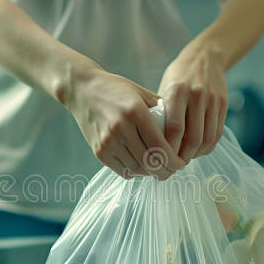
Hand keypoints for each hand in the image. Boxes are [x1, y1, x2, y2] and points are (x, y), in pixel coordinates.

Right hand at [64, 68, 185, 179]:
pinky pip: (122, 170)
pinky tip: (141, 166)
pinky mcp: (98, 151)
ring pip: (137, 169)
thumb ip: (161, 110)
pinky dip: (135, 172)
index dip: (173, 161)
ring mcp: (107, 141)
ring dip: (150, 173)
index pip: (160, 146)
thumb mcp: (141, 93)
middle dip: (165, 171)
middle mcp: (121, 128)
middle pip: (149, 162)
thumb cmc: (116, 90)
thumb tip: (182, 131)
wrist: (82, 90)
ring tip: (158, 168)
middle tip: (172, 170)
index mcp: (135, 112)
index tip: (180, 164)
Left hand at [159, 51, 228, 161]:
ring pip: (207, 138)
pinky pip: (217, 133)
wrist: (205, 57)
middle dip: (183, 156)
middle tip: (173, 165)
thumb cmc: (178, 76)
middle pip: (192, 137)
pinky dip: (207, 147)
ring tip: (185, 159)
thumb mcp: (164, 88)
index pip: (174, 129)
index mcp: (177, 91)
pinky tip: (198, 150)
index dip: (169, 148)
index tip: (161, 159)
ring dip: (196, 154)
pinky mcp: (223, 104)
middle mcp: (197, 95)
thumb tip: (151, 143)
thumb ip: (161, 113)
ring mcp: (212, 100)